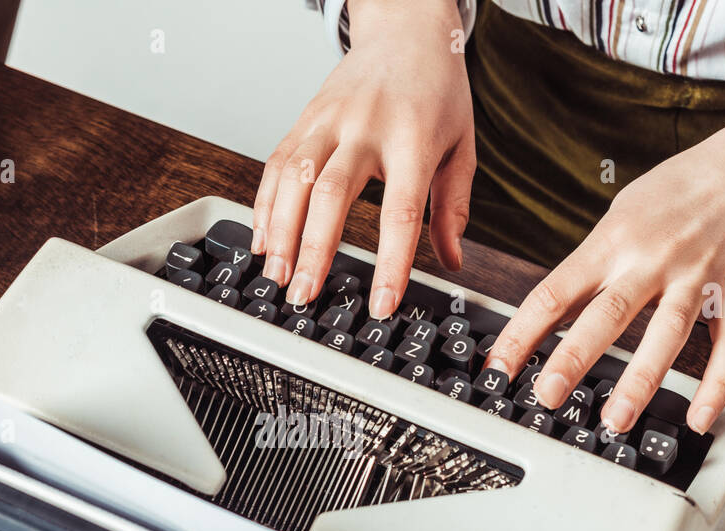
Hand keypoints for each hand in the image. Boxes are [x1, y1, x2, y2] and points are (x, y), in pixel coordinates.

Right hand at [251, 0, 472, 317]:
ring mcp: (329, 120)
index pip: (401, 212)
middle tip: (304, 295)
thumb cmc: (438, 92)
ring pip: (294, 178)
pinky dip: (264, 204)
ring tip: (276, 275)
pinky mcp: (305, 118)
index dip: (390, 264)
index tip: (381, 305)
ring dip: (280, 232)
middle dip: (313, 251)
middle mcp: (366, 127)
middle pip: (331, 195)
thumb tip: (452, 261)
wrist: (407, 31)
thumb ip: (455, 207)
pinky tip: (262, 239)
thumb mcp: (462, 147)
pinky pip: (277, 164)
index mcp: (413, 139)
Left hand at [487, 102, 724, 434]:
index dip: (522, 332)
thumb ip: (587, 268)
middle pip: (607, 313)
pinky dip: (716, 385)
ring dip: (640, 380)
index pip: (555, 291)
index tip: (497, 368)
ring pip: (667, 334)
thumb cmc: (673, 194)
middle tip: (547, 395)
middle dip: (574, 357)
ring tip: (615, 419)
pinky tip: (699, 419)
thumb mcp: (617, 217)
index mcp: (613, 242)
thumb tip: (547, 318)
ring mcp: (696, 277)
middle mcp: (652, 260)